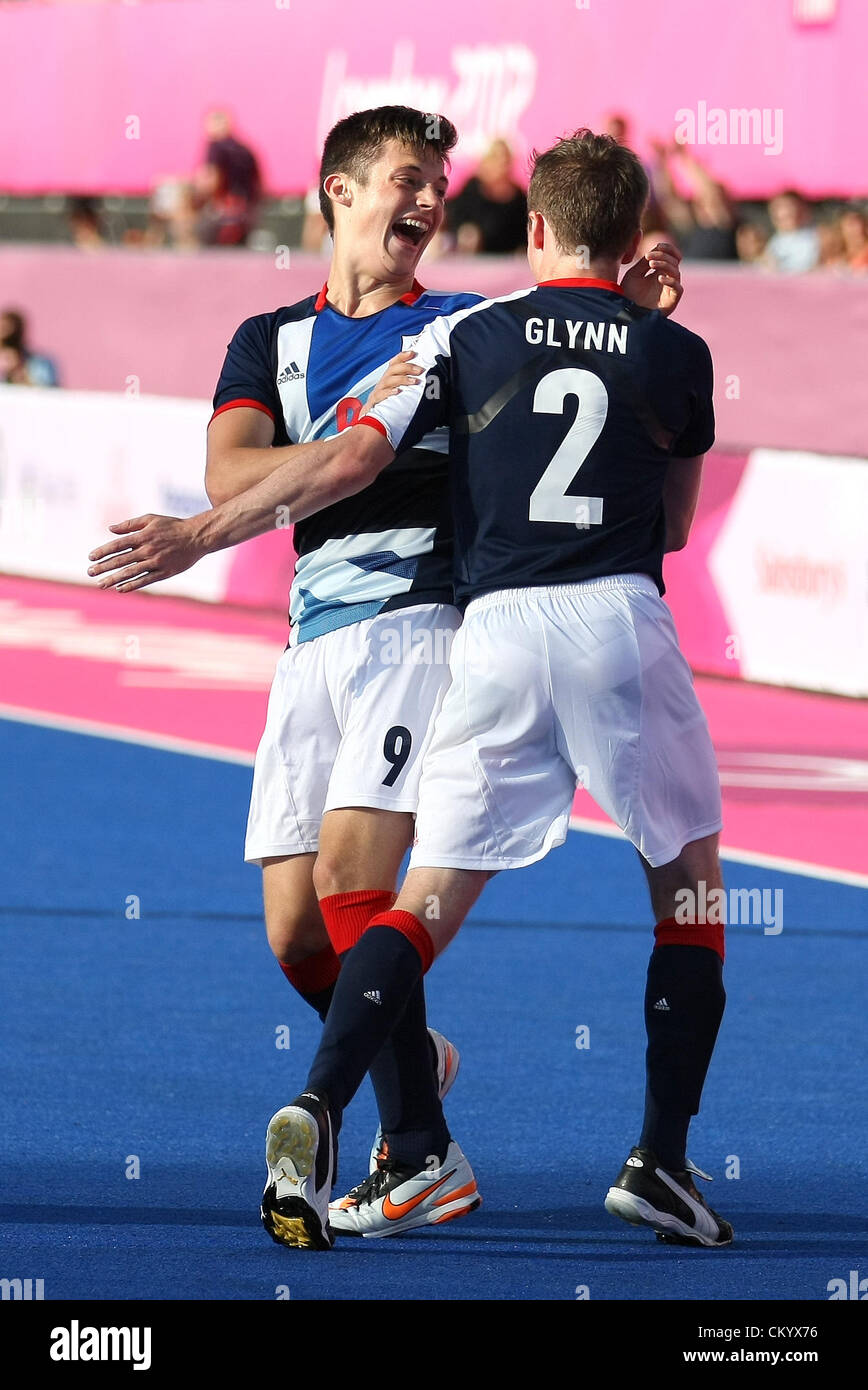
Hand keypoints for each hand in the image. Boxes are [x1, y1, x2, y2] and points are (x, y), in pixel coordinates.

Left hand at [87, 513, 208, 592]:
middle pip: (121, 560)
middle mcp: (148, 550)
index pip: (117, 545)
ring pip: (131, 572)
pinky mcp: (165, 572)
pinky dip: (132, 585)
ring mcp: (156, 562)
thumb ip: (130, 524)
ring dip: (114, 579)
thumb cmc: (172, 526)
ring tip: (101, 584)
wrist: (197, 537)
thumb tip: (110, 529)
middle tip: (90, 573)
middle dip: (103, 567)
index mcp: (143, 536)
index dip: (103, 551)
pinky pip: (145, 580)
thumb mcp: (151, 519)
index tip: (91, 558)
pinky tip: (120, 589)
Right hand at [362, 350, 422, 412]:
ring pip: (388, 380)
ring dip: (402, 379)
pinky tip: (397, 391)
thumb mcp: (394, 390)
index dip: (402, 356)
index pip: (394, 363)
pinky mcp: (375, 400)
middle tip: (419, 370)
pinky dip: (389, 392)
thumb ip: (404, 383)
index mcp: (388, 378)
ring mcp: (378, 390)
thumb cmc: (385, 402)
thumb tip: (419, 377)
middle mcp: (383, 382)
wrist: (369, 415)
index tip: (412, 353)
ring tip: (414, 381)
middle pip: (393, 369)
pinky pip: (381, 394)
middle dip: (407, 367)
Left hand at [620, 242, 682, 315]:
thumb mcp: (634, 275)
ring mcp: (669, 291)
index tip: (658, 246)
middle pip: (675, 262)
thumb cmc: (628, 296)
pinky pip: (678, 288)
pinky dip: (671, 281)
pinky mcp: (671, 302)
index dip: (668, 249)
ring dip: (665, 265)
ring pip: (677, 272)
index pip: (671, 256)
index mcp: (659, 272)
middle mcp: (666, 280)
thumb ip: (644, 263)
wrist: (625, 315)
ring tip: (651, 264)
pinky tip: (659, 278)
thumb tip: (654, 249)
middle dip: (663, 256)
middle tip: (649, 257)